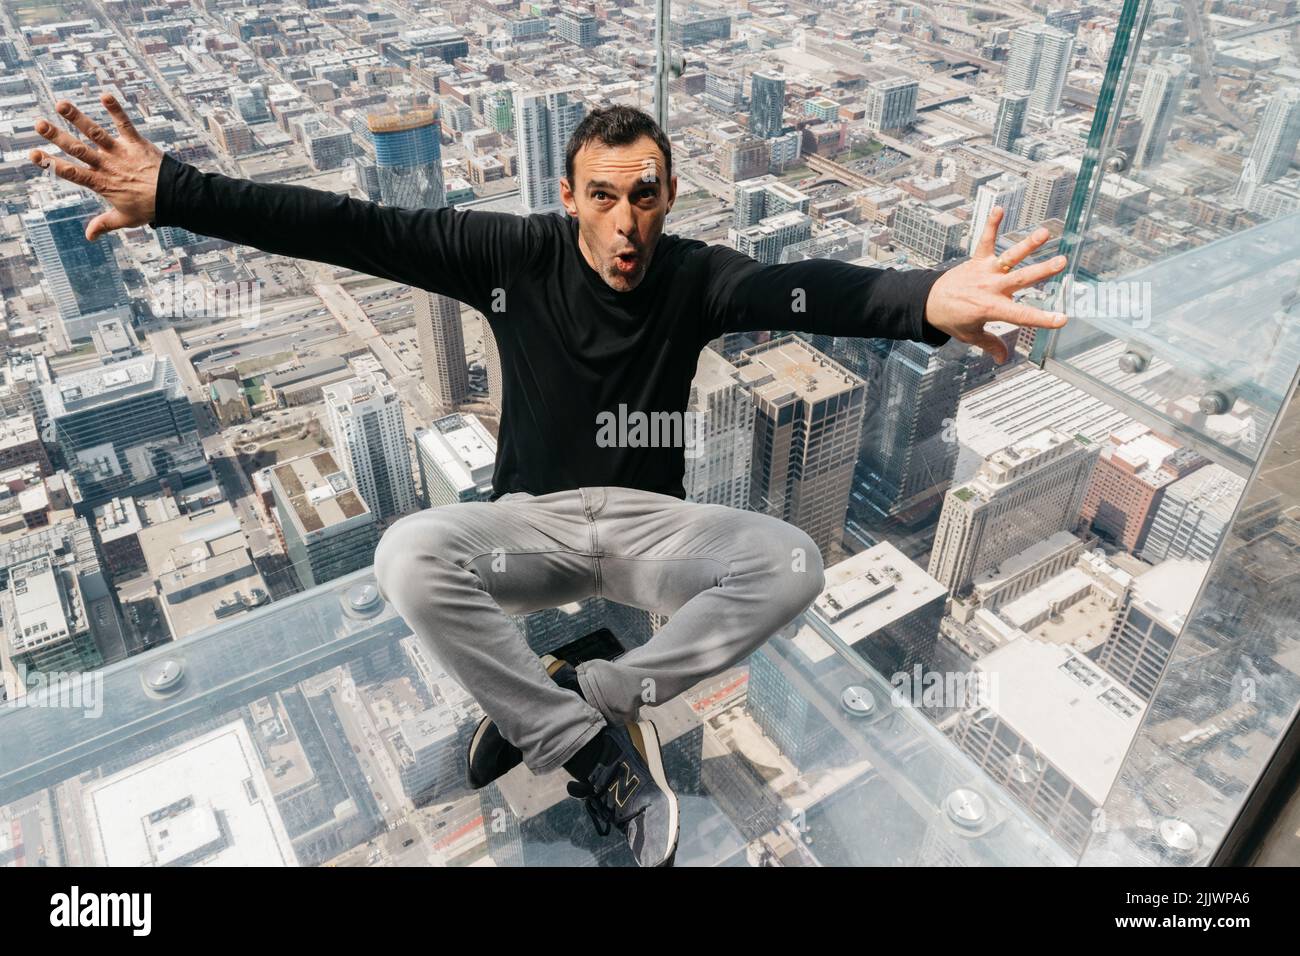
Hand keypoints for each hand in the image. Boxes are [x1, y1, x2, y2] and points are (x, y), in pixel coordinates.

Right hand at [28, 93, 163, 240]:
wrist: (176, 198)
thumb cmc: (150, 208)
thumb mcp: (125, 219)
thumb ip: (104, 224)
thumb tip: (89, 237)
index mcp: (101, 183)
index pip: (70, 172)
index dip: (50, 163)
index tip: (33, 153)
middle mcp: (108, 166)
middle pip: (77, 150)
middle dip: (57, 137)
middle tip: (39, 124)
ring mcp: (121, 153)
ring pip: (95, 133)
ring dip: (78, 118)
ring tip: (61, 104)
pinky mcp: (137, 143)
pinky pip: (125, 124)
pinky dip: (116, 110)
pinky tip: (105, 95)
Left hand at [924, 207, 1069, 362]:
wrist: (928, 303)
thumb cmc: (952, 319)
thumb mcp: (971, 336)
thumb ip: (991, 344)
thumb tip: (1003, 359)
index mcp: (992, 309)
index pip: (1022, 315)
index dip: (1043, 319)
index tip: (1062, 319)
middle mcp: (992, 287)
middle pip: (1022, 279)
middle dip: (1042, 271)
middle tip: (1062, 262)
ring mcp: (985, 272)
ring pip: (1010, 257)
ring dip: (1027, 244)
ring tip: (1045, 232)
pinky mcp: (977, 261)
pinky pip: (985, 241)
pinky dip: (991, 225)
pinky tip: (999, 208)